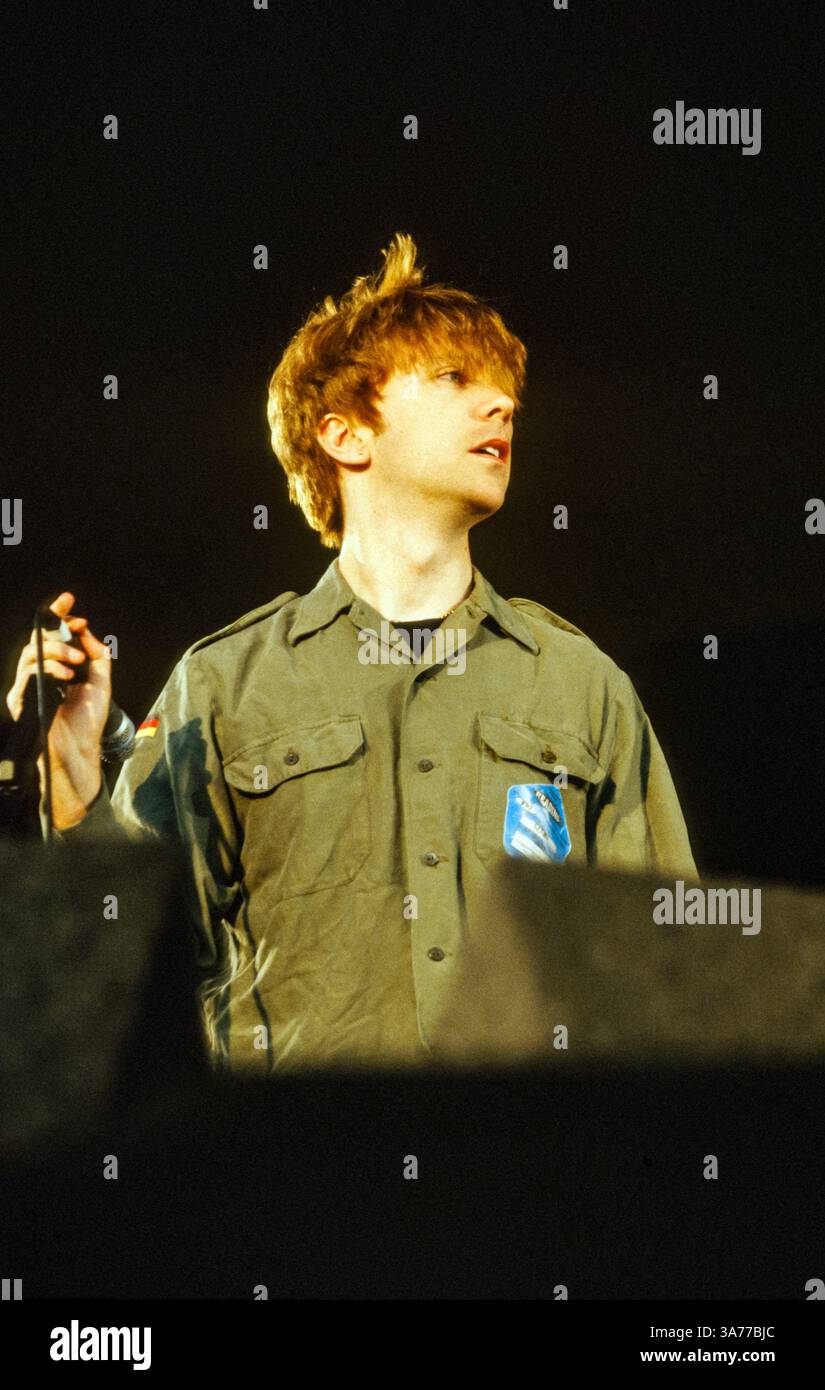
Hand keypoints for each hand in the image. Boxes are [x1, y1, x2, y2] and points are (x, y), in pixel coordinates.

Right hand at [6, 592, 111, 825]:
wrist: (80, 752)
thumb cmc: (88, 721)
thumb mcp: (101, 683)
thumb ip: (97, 656)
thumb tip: (86, 630)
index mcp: (56, 667)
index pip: (51, 635)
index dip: (56, 615)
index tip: (68, 599)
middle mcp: (39, 674)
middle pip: (37, 639)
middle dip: (58, 629)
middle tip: (78, 630)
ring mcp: (28, 687)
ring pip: (31, 653)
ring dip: (56, 651)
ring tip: (76, 661)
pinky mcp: (22, 700)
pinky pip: (28, 675)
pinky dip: (48, 670)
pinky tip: (66, 677)